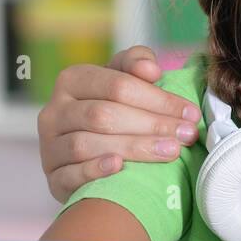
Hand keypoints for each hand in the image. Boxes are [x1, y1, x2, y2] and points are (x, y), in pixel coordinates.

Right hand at [38, 45, 201, 202]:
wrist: (88, 152)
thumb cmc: (115, 108)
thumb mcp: (125, 79)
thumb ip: (137, 64)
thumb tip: (150, 69)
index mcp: (74, 80)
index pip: (118, 86)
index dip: (158, 99)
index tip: (191, 113)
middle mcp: (54, 111)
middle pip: (104, 115)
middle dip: (152, 124)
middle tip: (187, 134)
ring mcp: (49, 145)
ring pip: (86, 144)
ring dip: (134, 148)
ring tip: (171, 151)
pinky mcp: (53, 176)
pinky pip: (69, 174)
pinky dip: (94, 170)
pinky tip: (119, 167)